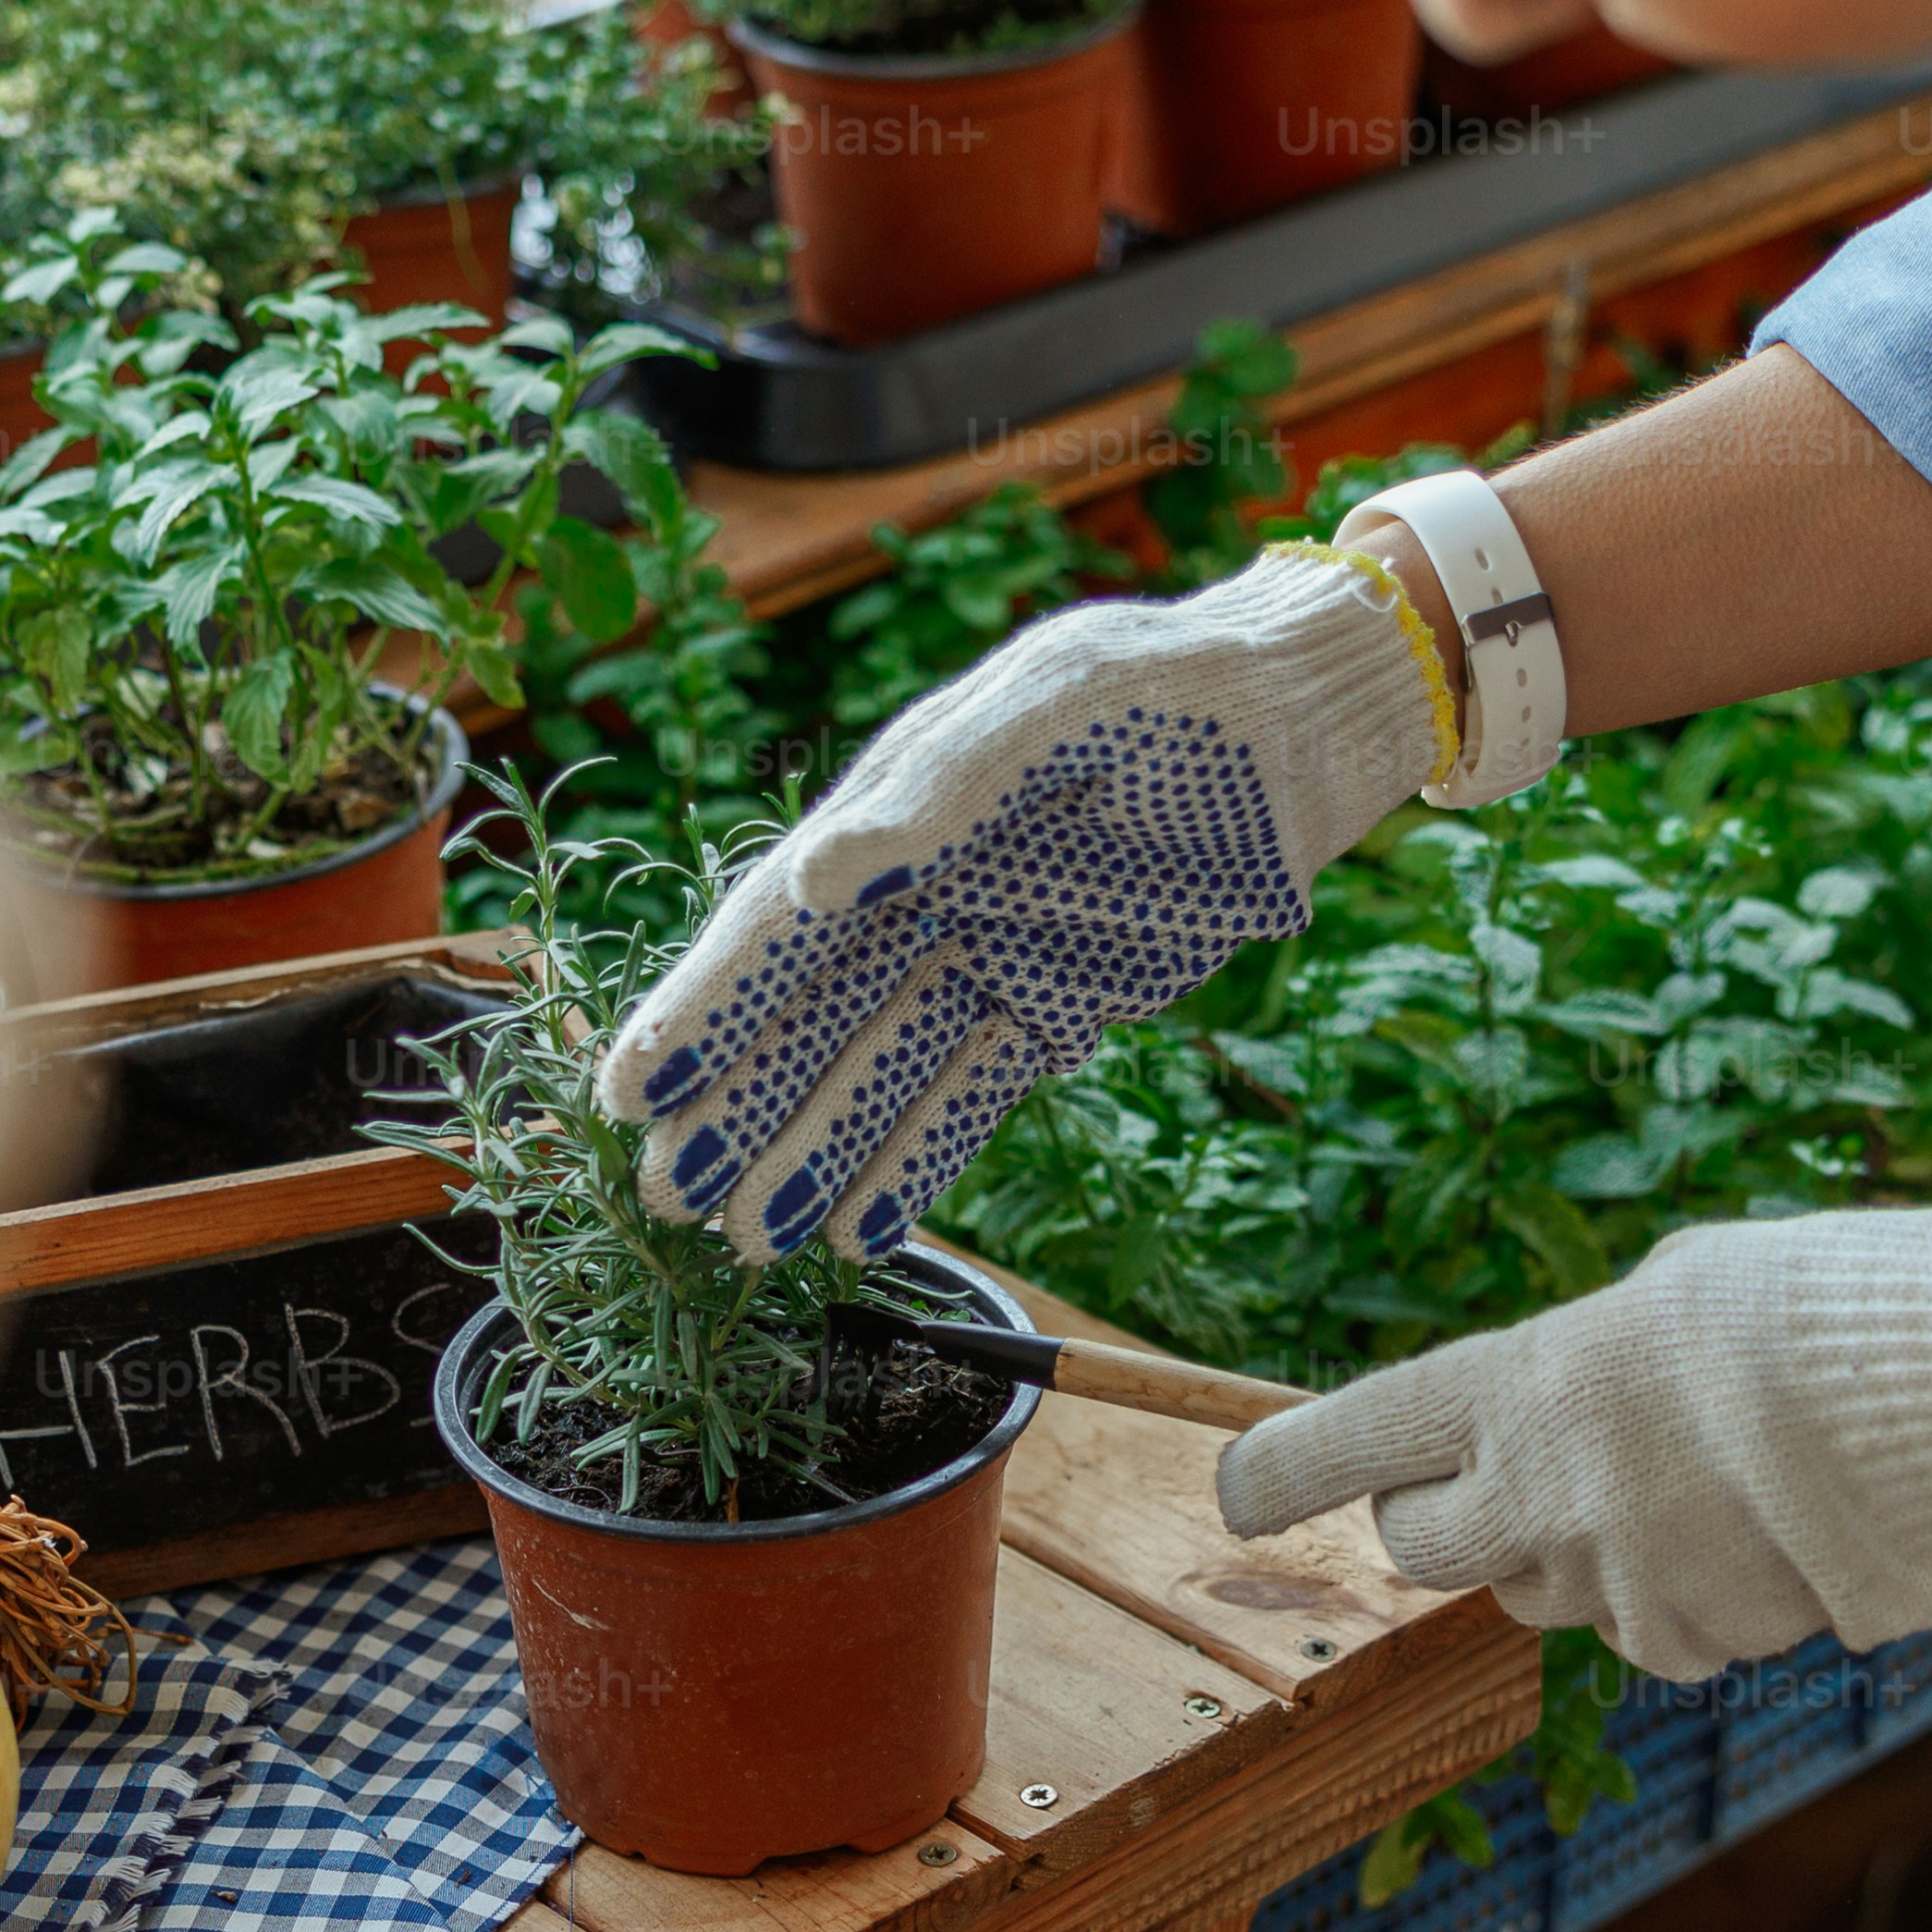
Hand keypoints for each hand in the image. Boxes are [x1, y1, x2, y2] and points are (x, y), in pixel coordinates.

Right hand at [601, 545, 1445, 1262]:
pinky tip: (858, 1231)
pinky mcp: (1056, 1008)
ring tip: (748, 1242)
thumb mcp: (1061, 710)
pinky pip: (968, 1098)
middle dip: (737, 1110)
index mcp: (898, 812)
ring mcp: (987, 957)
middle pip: (808, 1019)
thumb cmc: (1173, 688)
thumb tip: (823, 874)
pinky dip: (915, 1162)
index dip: (703, 1009)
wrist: (1300, 722)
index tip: (631, 1090)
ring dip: (813, 1156)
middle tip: (664, 1201)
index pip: (778, 926)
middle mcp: (924, 894)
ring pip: (879, 1075)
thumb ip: (945, 792)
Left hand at [1210, 1190, 1931, 1680]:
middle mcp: (1534, 1497)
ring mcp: (1607, 1583)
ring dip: (1576, 1555)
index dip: (1279, 1472)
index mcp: (1510, 1386)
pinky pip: (1645, 1637)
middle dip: (1446, 1517)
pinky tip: (1749, 1535)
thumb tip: (1534, 1431)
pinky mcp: (1684, 1641)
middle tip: (1521, 1471)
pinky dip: (1678, 1602)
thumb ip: (1564, 1375)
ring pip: (1534, 1598)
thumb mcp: (1653, 1303)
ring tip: (1684, 1484)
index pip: (1340, 1443)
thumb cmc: (1797, 1310)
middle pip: (1418, 1548)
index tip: (1241, 1489)